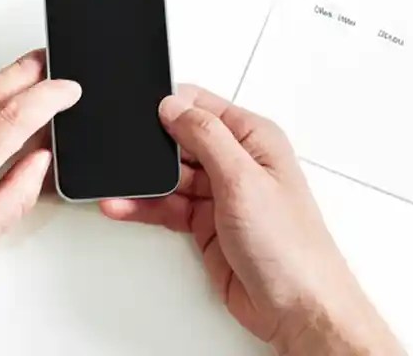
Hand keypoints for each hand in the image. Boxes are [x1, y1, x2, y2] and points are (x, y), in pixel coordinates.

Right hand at [99, 86, 400, 355]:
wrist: (296, 307)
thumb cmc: (290, 246)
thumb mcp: (244, 179)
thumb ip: (207, 137)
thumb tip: (174, 105)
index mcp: (255, 139)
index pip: (203, 106)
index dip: (172, 106)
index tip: (141, 112)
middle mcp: (238, 163)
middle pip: (182, 141)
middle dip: (152, 146)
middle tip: (122, 153)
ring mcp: (222, 195)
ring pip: (171, 177)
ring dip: (144, 181)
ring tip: (115, 183)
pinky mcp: (207, 225)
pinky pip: (169, 207)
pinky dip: (145, 207)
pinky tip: (123, 205)